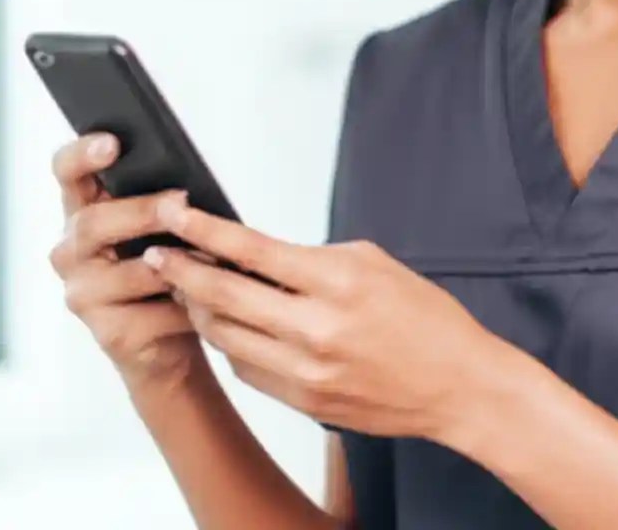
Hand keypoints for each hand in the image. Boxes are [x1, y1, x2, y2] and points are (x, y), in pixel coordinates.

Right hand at [49, 134, 202, 385]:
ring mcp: (83, 294)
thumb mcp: (169, 233)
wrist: (171, 345)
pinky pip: (153, 313)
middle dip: (143, 211)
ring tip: (219, 257)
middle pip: (94, 223)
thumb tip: (188, 193)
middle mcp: (71, 252)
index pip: (67, 174)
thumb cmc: (173, 275)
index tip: (111, 142)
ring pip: (131, 271)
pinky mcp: (109, 333)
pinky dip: (189, 305)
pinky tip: (214, 302)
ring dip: (180, 264)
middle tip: (182, 201)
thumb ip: (167, 208)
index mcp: (84, 215)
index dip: (82, 155)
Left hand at [142, 195, 504, 437]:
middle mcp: (317, 328)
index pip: (251, 249)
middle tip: (159, 254)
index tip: (175, 214)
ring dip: (200, 309)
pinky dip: (233, 344)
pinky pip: (247, 370)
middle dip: (181, 269)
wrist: (458, 385)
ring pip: (225, 335)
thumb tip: (259, 253)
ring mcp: (307, 370)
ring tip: (192, 289)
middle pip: (222, 295)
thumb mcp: (377, 265)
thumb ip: (315, 258)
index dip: (203, 229)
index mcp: (339, 281)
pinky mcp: (305, 401)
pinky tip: (234, 327)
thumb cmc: (428, 322)